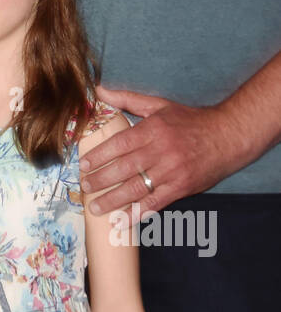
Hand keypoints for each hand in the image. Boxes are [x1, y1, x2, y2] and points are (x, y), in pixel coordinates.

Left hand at [80, 87, 236, 215]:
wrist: (227, 137)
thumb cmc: (190, 120)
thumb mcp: (159, 105)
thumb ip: (127, 99)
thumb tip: (99, 90)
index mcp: (153, 129)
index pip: (120, 143)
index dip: (100, 155)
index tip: (83, 164)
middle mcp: (161, 151)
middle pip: (124, 168)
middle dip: (101, 179)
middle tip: (84, 187)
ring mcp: (171, 172)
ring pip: (137, 189)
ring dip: (113, 200)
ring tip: (95, 207)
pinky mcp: (181, 189)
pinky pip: (155, 204)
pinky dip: (137, 214)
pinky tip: (122, 222)